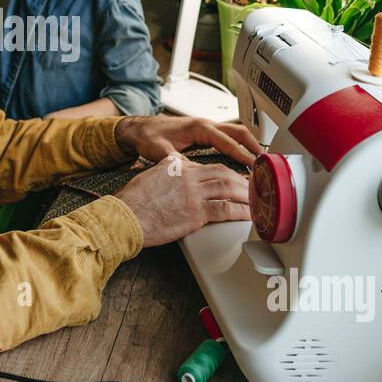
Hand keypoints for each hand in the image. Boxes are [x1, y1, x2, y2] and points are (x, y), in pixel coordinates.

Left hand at [114, 116, 261, 167]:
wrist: (139, 129)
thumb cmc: (148, 137)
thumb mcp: (159, 151)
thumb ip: (175, 161)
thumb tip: (189, 173)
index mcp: (198, 127)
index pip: (226, 140)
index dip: (241, 153)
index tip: (253, 165)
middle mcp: (205, 125)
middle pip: (238, 132)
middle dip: (254, 146)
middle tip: (266, 163)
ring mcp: (206, 128)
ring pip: (235, 133)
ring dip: (248, 145)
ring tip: (259, 163)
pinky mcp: (205, 134)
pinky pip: (228, 138)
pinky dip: (239, 146)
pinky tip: (242, 160)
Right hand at [114, 154, 250, 246]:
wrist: (125, 216)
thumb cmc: (132, 202)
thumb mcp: (149, 176)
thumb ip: (165, 172)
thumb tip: (171, 170)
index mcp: (177, 167)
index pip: (207, 166)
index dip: (223, 172)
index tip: (231, 177)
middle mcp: (188, 177)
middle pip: (222, 173)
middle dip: (239, 179)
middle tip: (250, 186)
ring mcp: (193, 194)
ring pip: (228, 189)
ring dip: (245, 194)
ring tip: (256, 199)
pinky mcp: (196, 214)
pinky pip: (225, 210)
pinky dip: (240, 212)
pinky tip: (249, 214)